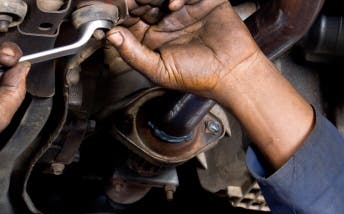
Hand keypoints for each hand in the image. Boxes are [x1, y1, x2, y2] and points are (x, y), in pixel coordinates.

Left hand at [106, 0, 262, 103]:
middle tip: (134, 3)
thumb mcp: (158, 70)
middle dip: (137, 1)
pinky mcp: (206, 1)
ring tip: (155, 6)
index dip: (122, 13)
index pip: (131, 18)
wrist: (232, 75)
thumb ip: (133, 54)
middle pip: (145, 1)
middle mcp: (167, 20)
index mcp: (153, 37)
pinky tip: (173, 6)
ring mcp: (186, 9)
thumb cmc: (199, 77)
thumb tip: (111, 36)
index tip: (116, 13)